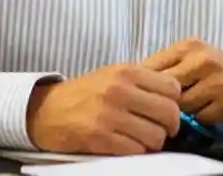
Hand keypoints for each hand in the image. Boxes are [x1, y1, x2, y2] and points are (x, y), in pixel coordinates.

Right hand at [25, 63, 182, 154]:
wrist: (45, 110)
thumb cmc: (86, 93)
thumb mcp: (114, 75)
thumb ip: (144, 81)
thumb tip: (177, 94)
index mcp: (127, 71)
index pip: (173, 88)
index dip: (174, 102)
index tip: (166, 110)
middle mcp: (120, 90)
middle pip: (169, 113)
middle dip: (169, 126)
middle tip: (160, 130)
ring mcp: (109, 114)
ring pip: (155, 136)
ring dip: (152, 142)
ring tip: (141, 138)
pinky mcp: (99, 137)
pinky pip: (135, 150)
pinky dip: (135, 151)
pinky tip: (126, 145)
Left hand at [143, 38, 222, 125]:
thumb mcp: (200, 56)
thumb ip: (172, 66)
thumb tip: (136, 80)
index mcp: (191, 46)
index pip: (149, 67)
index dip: (141, 84)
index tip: (138, 93)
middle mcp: (202, 61)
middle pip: (161, 88)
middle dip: (159, 100)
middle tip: (160, 106)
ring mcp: (214, 84)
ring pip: (177, 107)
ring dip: (178, 112)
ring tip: (187, 109)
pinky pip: (197, 119)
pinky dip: (198, 119)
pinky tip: (207, 112)